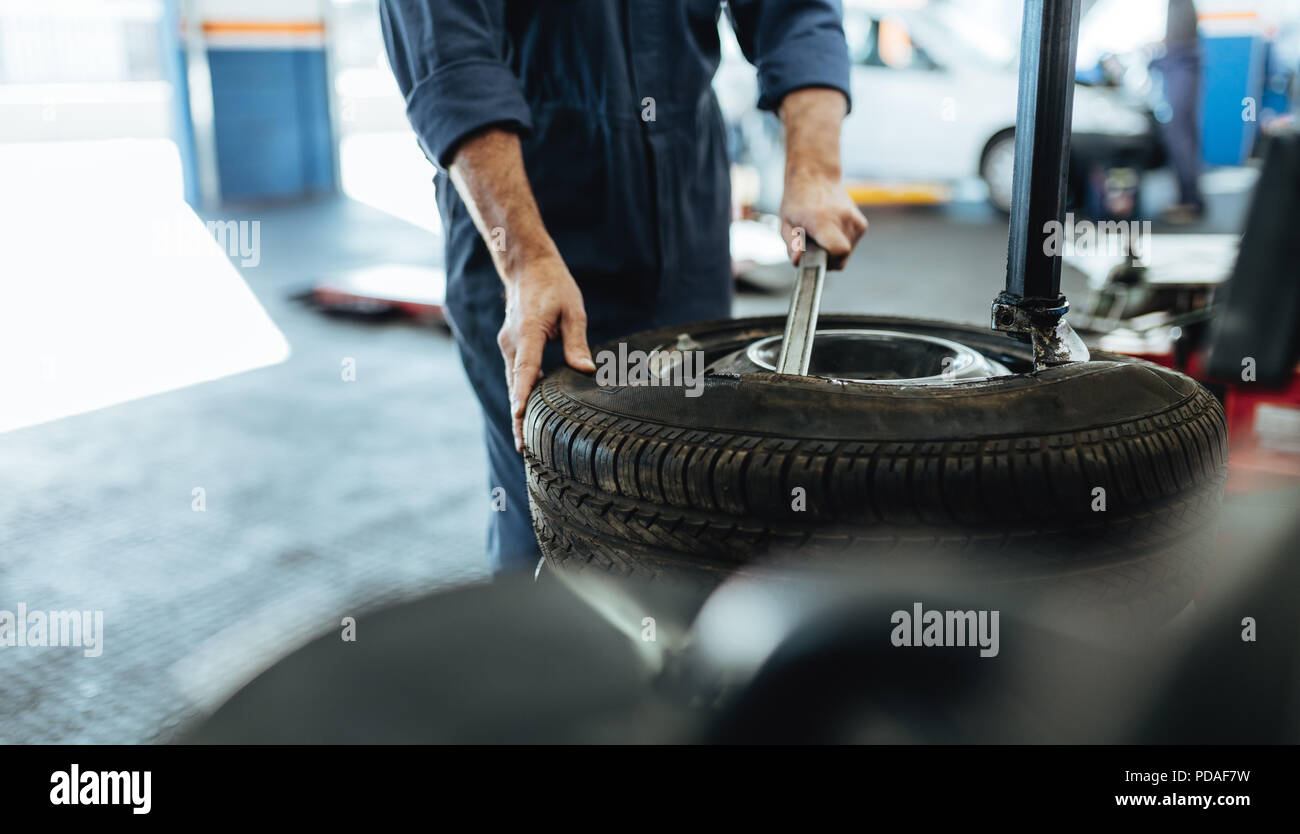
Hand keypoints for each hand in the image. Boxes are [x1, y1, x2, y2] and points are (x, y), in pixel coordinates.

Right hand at [499, 255, 594, 451]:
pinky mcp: (511, 347)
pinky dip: (521, 395)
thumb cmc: (554, 285)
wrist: (527, 266)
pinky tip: (528, 415)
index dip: (524, 394)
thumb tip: (587, 371)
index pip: (525, 368)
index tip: (520, 416)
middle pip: (515, 385)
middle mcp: (512, 342)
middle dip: (518, 417)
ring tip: (524, 441)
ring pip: (514, 383)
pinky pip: (516, 375)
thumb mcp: (573, 309)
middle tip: (523, 448)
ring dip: (518, 410)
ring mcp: (508, 345)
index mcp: (528, 331)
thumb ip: (577, 342)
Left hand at [780, 172, 867, 269]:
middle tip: (814, 246)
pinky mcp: (862, 224)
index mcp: (823, 220)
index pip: (838, 251)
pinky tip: (830, 230)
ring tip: (821, 234)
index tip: (815, 257)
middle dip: (827, 259)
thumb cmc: (798, 201)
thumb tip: (799, 261)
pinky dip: (840, 243)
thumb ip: (792, 245)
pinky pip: (851, 245)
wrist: (816, 177)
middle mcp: (844, 220)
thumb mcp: (785, 223)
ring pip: (847, 253)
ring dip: (833, 251)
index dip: (827, 261)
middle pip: (841, 258)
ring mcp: (856, 221)